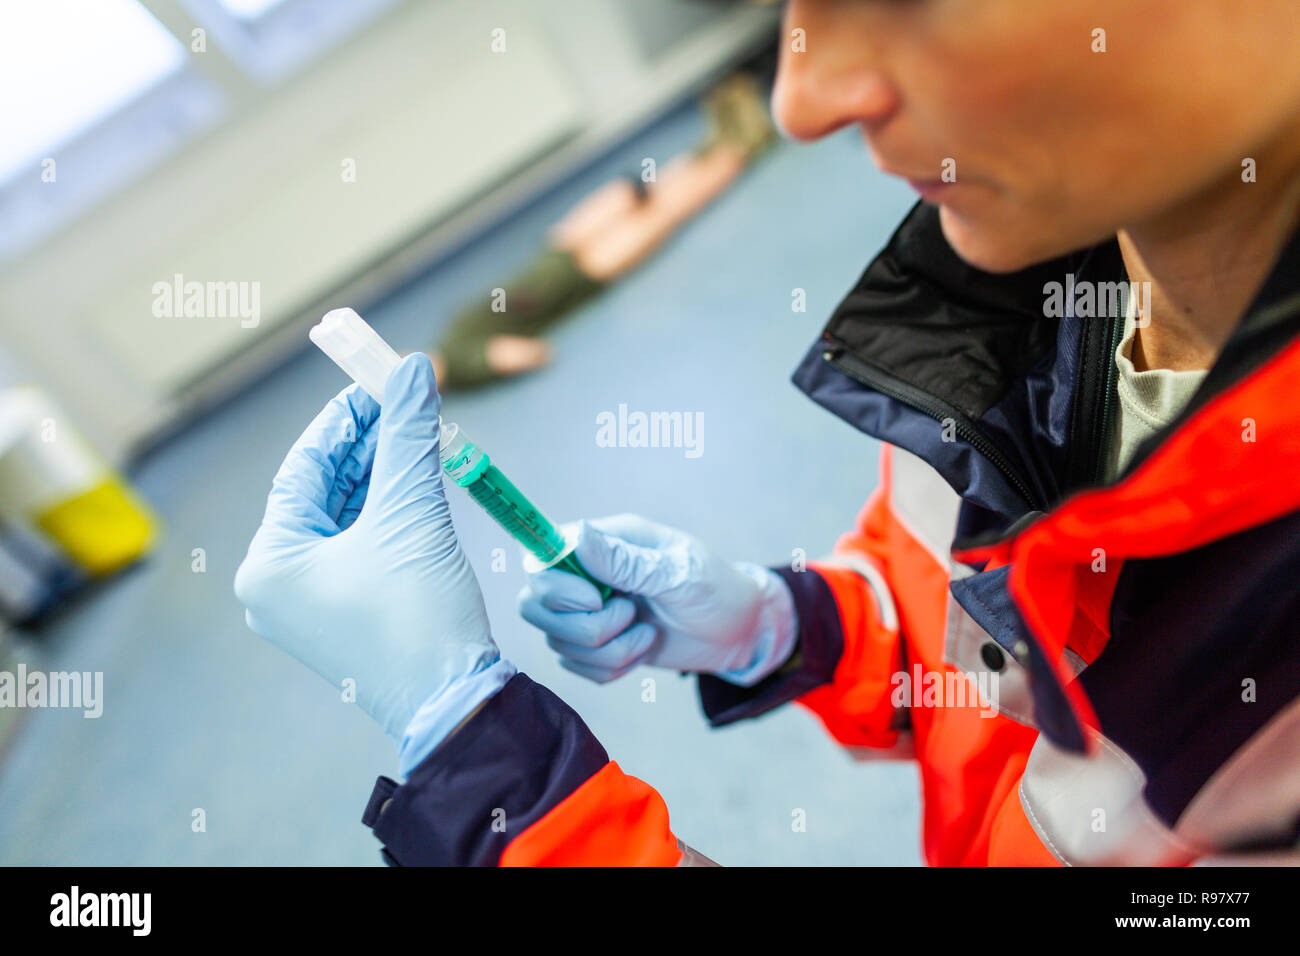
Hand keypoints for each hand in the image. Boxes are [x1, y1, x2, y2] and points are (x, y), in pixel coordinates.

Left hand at [234, 354, 499, 741]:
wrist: (454, 703)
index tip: (380, 381)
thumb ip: (409, 436)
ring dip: (380, 478)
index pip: (305, 466)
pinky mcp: (342, 617)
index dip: (346, 418)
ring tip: (418, 440)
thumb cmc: (420, 616)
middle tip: (406, 404)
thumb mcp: (412, 513)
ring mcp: (307, 605)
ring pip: (342, 518)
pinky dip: (384, 515)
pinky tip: (415, 486)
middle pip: (322, 491)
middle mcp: (276, 584)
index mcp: (270, 561)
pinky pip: (356, 548)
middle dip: (367, 447)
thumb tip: (414, 367)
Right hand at [517, 515, 795, 683]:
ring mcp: (588, 612)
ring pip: (558, 643)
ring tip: (646, 634)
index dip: (555, 585)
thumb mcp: (679, 573)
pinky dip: (611, 668)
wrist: (738, 630)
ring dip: (607, 650)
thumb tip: (578, 536)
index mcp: (605, 541)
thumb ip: (627, 561)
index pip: (541, 556)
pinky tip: (642, 649)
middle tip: (628, 616)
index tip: (595, 599)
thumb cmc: (716, 589)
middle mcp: (587, 575)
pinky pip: (578, 668)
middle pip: (535, 605)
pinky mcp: (597, 645)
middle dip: (582, 626)